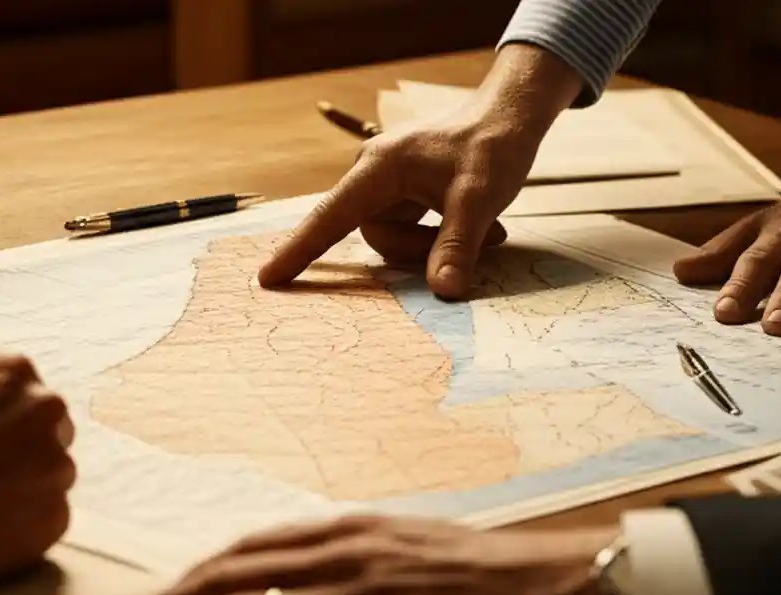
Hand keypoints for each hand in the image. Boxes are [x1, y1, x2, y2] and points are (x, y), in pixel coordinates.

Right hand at [0, 355, 75, 594]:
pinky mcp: (56, 517)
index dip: (2, 412)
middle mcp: (45, 412)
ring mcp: (56, 466)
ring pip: (49, 477)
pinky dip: (21, 528)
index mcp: (12, 373)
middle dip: (23, 449)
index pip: (23, 387)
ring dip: (23, 490)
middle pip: (49, 430)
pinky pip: (46, 519)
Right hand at [258, 45, 583, 299]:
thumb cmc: (493, 146)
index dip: (300, 249)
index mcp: (379, 167)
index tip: (269, 278)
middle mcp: (375, 174)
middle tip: (480, 242)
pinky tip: (485, 228)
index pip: (330, 216)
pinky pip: (409, 230)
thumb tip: (443, 291)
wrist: (511, 117)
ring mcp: (389, 185)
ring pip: (394, 238)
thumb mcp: (479, 198)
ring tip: (489, 232)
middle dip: (422, 249)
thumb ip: (458, 245)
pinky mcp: (405, 194)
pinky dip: (442, 238)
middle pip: (376, 235)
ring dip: (437, 245)